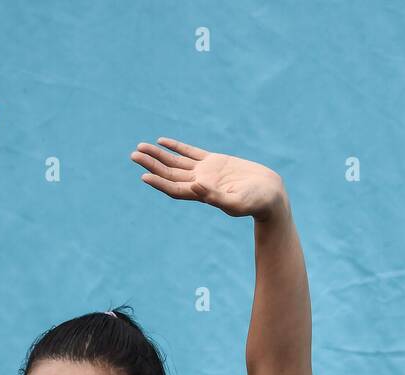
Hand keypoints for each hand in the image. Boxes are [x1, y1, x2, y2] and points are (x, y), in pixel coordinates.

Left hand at [131, 138, 286, 219]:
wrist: (271, 194)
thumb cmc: (256, 202)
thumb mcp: (236, 202)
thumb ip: (215, 196)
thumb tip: (195, 186)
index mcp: (202, 195)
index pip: (174, 189)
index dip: (158, 182)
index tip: (144, 174)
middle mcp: (200, 184)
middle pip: (170, 174)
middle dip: (152, 164)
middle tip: (134, 154)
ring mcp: (206, 172)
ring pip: (176, 163)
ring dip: (158, 155)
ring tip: (140, 147)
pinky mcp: (215, 162)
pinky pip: (190, 153)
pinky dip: (176, 147)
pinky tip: (163, 141)